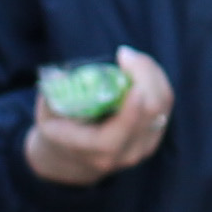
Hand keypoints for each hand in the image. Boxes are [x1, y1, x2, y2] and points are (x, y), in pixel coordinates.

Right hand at [22, 49, 174, 187]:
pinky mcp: (155, 135)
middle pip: (149, 114)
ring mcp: (144, 147)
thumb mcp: (47, 115)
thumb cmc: (58, 129)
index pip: (114, 138)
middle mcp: (125, 153)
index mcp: (95, 151)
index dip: (129, 112)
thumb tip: (59, 76)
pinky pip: (164, 105)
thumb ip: (52, 96)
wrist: (76, 156)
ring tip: (130, 58)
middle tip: (125, 55)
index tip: (133, 85)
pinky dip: (156, 81)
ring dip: (151, 75)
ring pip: (161, 106)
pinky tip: (140, 67)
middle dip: (143, 77)